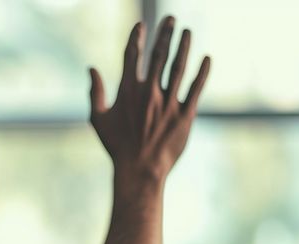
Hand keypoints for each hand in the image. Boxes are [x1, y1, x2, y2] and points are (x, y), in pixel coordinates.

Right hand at [89, 17, 209, 181]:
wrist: (139, 170)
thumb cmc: (117, 146)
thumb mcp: (98, 119)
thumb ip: (95, 92)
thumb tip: (91, 70)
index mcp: (128, 91)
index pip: (133, 55)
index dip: (137, 37)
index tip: (142, 25)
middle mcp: (149, 92)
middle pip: (159, 54)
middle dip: (165, 33)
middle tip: (171, 18)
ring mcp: (169, 102)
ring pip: (179, 66)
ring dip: (184, 46)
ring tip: (187, 31)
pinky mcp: (185, 114)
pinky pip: (196, 88)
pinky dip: (203, 72)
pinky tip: (207, 59)